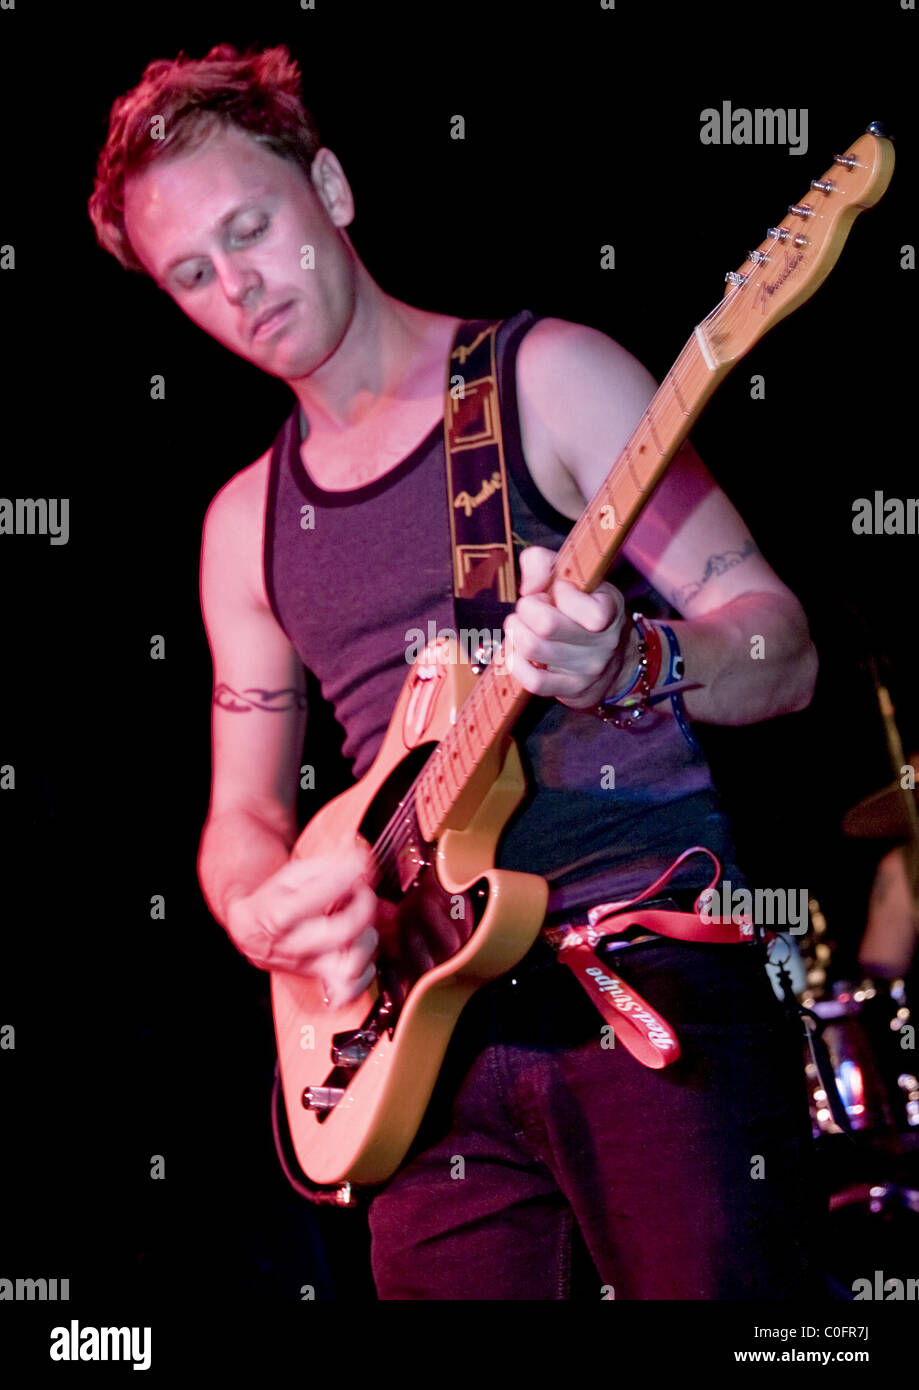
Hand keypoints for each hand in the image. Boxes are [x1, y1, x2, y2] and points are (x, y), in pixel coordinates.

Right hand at [225, 842, 379, 1006]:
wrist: (254, 928)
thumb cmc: (275, 898)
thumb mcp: (289, 874)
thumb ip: (324, 867)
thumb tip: (361, 865)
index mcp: (267, 918)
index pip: (302, 905)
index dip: (336, 883)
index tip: (357, 866)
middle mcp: (284, 949)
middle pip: (333, 935)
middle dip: (360, 907)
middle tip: (364, 890)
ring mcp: (302, 968)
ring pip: (348, 965)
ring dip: (367, 936)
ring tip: (363, 918)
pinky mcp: (317, 981)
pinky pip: (351, 989)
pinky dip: (366, 970)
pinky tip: (360, 946)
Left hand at [503, 545, 633, 708]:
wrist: (615, 660)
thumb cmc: (584, 608)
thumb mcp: (573, 577)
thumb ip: (542, 563)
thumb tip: (529, 587)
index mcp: (609, 608)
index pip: (579, 603)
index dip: (557, 590)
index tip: (555, 590)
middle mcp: (603, 642)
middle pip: (546, 625)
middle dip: (526, 609)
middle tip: (529, 608)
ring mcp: (588, 669)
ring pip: (533, 649)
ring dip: (516, 632)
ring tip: (521, 627)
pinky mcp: (571, 690)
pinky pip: (532, 681)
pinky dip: (515, 663)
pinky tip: (517, 652)